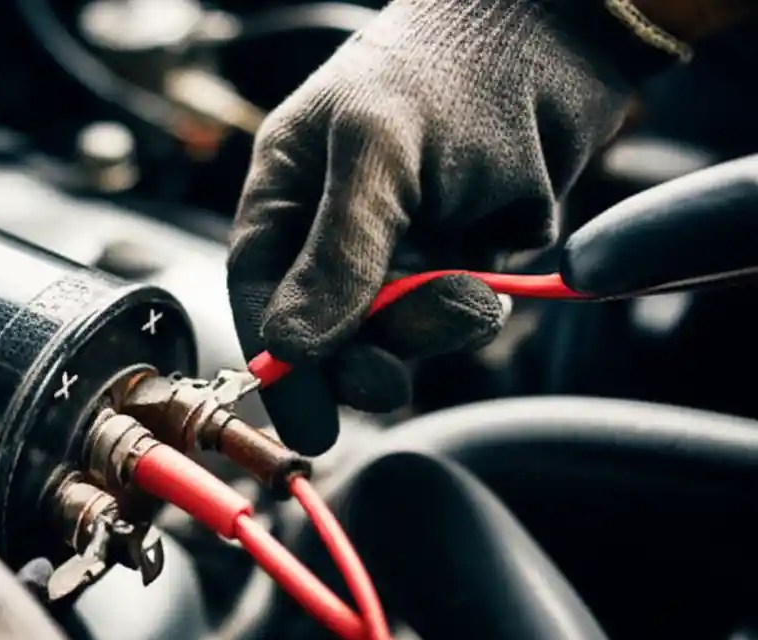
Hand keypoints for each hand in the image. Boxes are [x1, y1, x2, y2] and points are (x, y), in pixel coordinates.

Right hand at [227, 0, 688, 453]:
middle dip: (359, 357)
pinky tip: (489, 288)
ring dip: (427, 331)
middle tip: (390, 380)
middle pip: (323, 326)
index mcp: (289, 189)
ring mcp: (397, 244)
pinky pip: (448, 319)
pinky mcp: (457, 258)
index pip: (258, 287)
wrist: (561, 38)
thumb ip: (337, 252)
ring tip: (471, 297)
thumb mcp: (380, 153)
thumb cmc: (451, 69)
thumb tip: (290, 346)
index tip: (307, 420)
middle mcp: (334, 224)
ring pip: (390, 331)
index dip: (276, 357)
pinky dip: (467, 318)